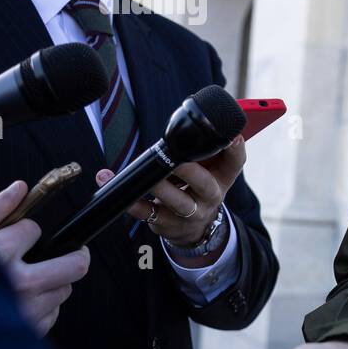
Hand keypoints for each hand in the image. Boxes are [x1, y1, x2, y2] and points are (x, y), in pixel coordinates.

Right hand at [0, 180, 90, 335]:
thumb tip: (19, 188)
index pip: (34, 230)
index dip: (26, 231)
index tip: (18, 236)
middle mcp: (19, 285)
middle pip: (75, 266)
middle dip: (72, 256)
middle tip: (68, 251)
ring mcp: (28, 312)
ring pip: (64, 290)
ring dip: (52, 283)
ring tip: (26, 282)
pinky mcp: (29, 333)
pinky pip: (52, 315)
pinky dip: (42, 307)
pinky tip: (19, 303)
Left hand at [95, 136, 245, 249]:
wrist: (197, 228)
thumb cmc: (200, 187)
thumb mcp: (213, 171)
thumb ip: (210, 149)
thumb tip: (202, 120)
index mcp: (222, 178)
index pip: (235, 162)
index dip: (235, 149)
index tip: (232, 137)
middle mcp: (210, 197)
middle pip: (204, 185)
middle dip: (188, 171)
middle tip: (176, 161)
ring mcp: (189, 213)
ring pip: (177, 201)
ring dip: (160, 187)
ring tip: (148, 177)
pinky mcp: (165, 223)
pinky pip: (147, 212)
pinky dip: (131, 201)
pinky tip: (111, 183)